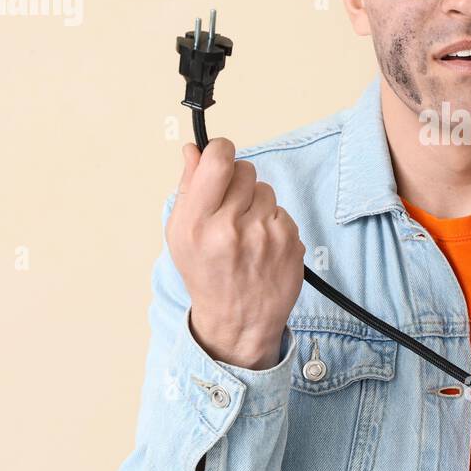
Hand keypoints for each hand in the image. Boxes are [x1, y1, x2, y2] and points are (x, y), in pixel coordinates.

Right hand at [166, 137, 305, 369]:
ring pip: (266, 190)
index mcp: (197, 222)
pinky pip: (283, 211)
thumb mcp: (180, 234)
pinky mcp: (289, 242)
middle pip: (245, 169)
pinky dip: (274, 223)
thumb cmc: (206, 274)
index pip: (218, 160)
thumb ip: (187, 187)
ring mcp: (264, 235)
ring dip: (257, 204)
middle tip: (231, 208)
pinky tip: (262, 245)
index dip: (221, 151)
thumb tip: (193, 149)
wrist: (237, 321)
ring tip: (246, 233)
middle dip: (238, 182)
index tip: (221, 157)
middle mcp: (230, 227)